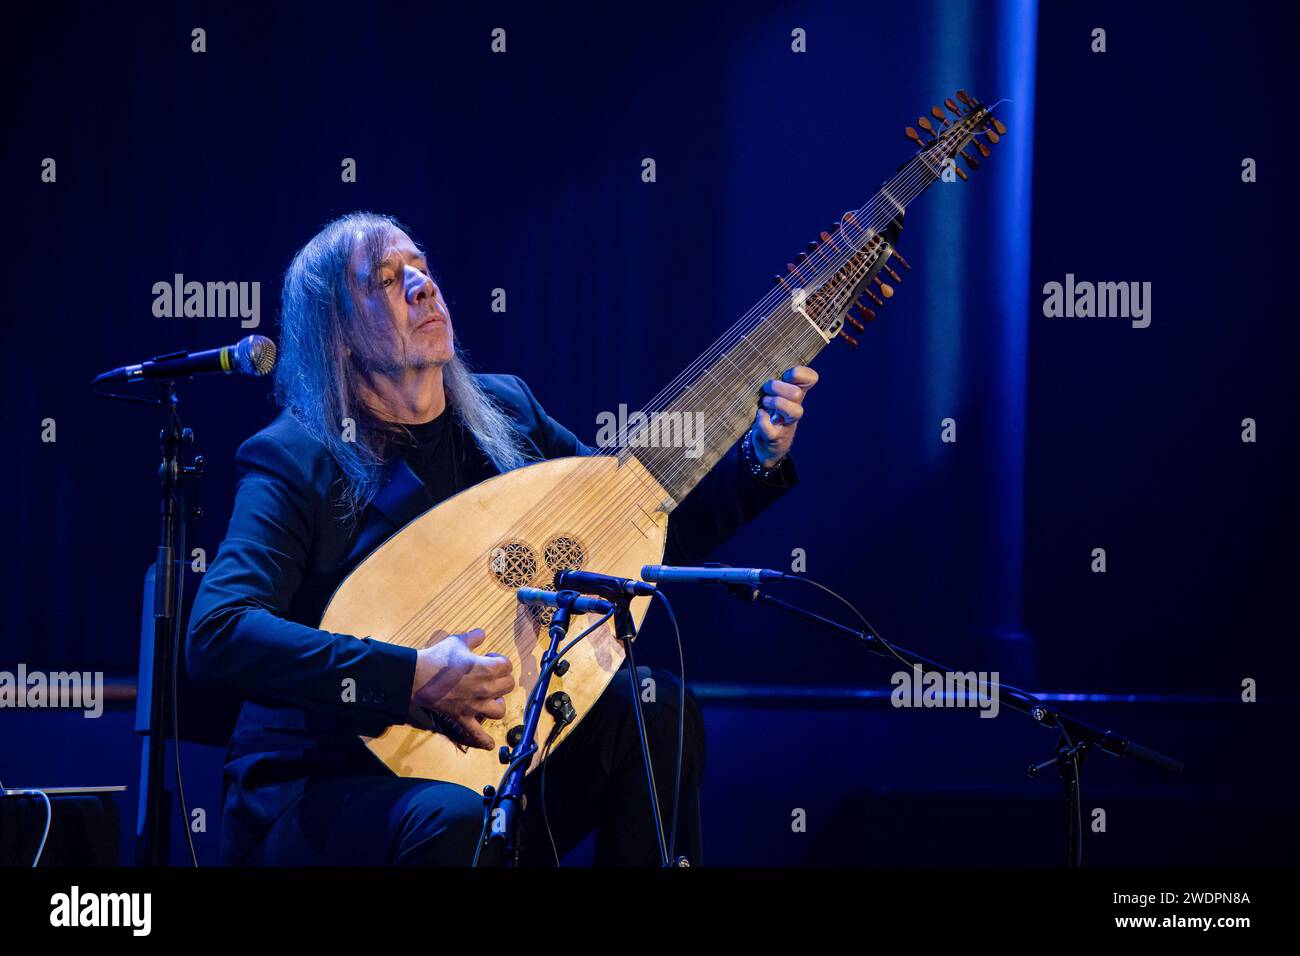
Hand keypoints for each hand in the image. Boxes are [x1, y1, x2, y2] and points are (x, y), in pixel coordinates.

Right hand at [409, 629, 514, 749]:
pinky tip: (489, 744)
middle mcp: (486, 688)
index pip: (507, 665)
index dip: (499, 659)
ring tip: (491, 698)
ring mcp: (476, 705)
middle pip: (508, 685)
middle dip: (501, 679)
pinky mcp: (463, 717)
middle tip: (490, 675)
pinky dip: (483, 740)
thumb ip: (472, 638)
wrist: (418, 677)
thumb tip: (482, 633)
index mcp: (487, 668)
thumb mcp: (456, 642)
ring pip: (499, 709)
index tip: (489, 657)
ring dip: (497, 703)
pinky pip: (477, 733)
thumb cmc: (438, 658)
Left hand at [751, 366, 817, 466]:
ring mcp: (787, 423)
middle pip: (798, 394)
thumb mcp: (775, 393)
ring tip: (764, 403)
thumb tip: (764, 356)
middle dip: (779, 388)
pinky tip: (759, 415)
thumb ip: (775, 378)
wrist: (768, 445)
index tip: (786, 374)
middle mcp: (795, 407)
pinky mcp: (775, 437)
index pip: (811, 378)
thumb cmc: (770, 412)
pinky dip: (763, 421)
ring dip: (775, 403)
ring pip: (795, 412)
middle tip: (766, 389)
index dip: (800, 373)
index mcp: (796, 393)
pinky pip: (771, 429)